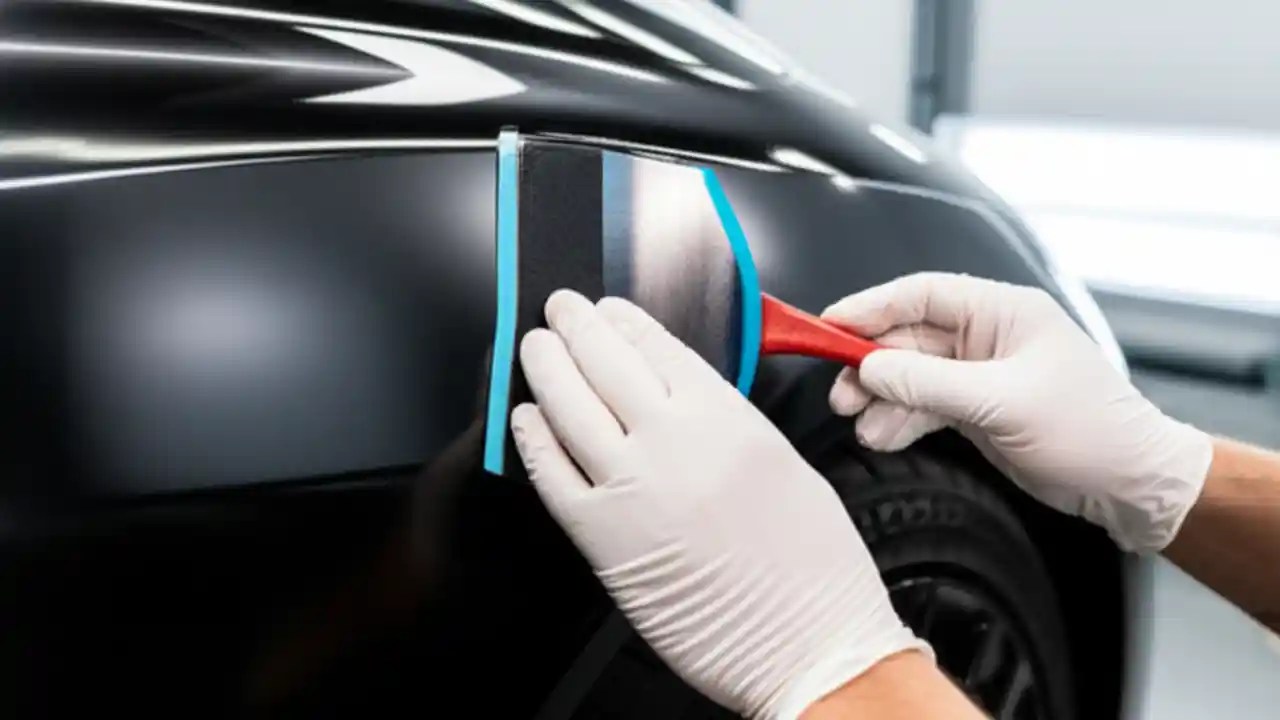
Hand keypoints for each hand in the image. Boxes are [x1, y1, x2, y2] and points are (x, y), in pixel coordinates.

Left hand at [512, 290, 926, 718]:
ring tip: (535, 348)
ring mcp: (632, 487)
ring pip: (569, 407)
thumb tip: (675, 404)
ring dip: (545, 369)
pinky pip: (552, 475)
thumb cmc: (813, 568)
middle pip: (605, 362)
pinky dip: (533, 441)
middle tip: (559, 309)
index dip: (623, 321)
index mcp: (726, 417)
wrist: (810, 642)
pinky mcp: (603, 538)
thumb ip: (725, 425)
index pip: (657, 346)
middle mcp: (674, 441)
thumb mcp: (783, 463)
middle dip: (575, 326)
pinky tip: (525, 420)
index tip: (608, 311)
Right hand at [822, 272, 1213, 552]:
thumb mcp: (1002, 402)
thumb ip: (930, 384)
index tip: (829, 324)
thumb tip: (872, 369)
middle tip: (842, 392)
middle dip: (870, 364)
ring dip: (882, 400)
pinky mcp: (976, 410)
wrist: (1130, 484)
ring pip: (911, 376)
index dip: (871, 307)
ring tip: (861, 425)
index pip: (922, 295)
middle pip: (908, 337)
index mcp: (1003, 312)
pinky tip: (882, 437)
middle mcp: (988, 336)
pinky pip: (924, 406)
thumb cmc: (1090, 431)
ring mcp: (980, 374)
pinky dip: (900, 421)